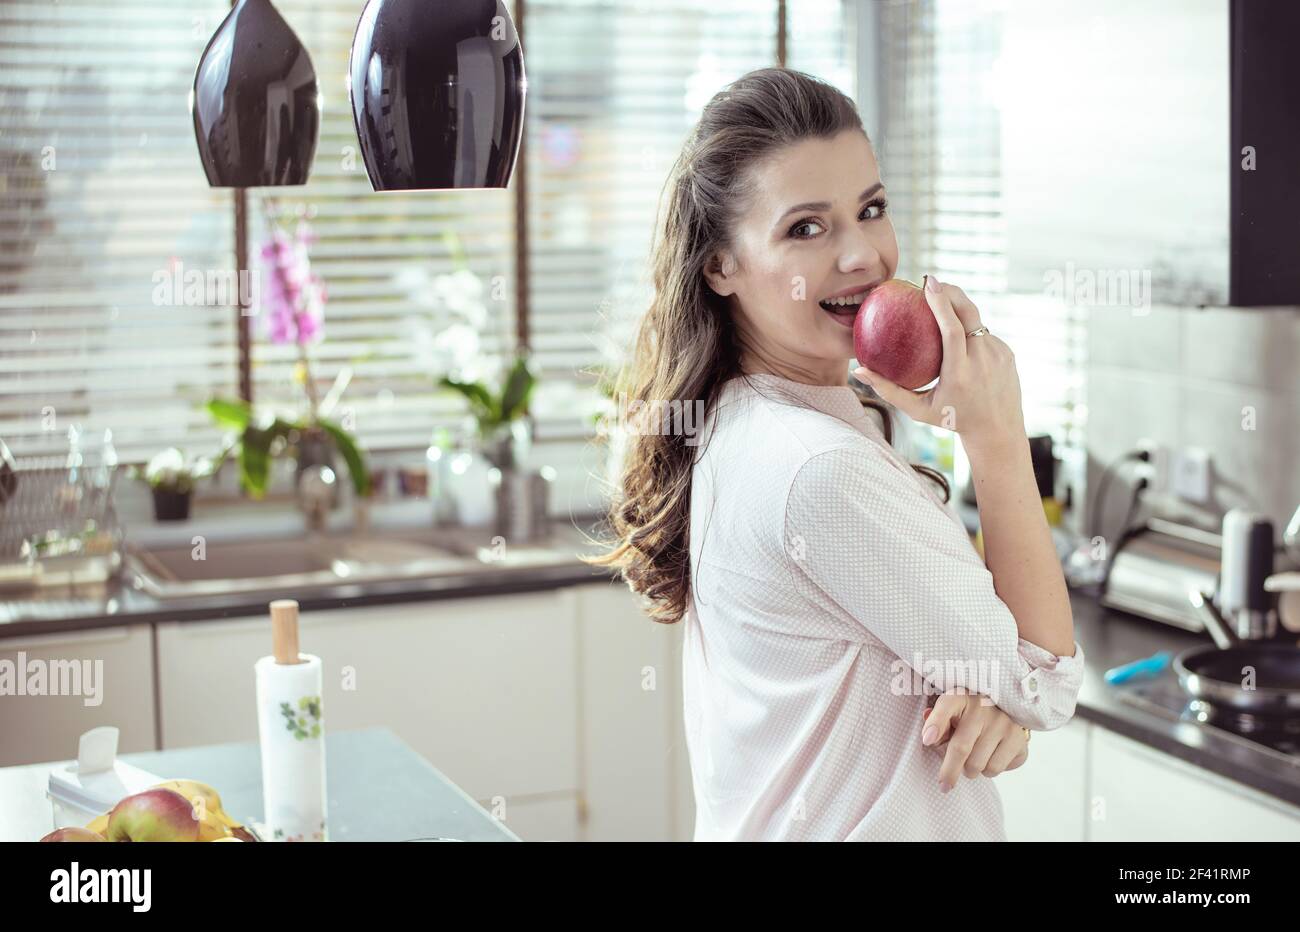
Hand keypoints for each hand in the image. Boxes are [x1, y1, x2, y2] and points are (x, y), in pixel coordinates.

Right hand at [854, 275, 1026, 450]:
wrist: (998, 431)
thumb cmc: (951, 420)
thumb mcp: (918, 410)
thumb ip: (888, 390)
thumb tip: (859, 370)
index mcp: (961, 373)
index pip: (952, 329)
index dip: (941, 303)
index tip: (929, 283)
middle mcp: (983, 361)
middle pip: (969, 313)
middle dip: (951, 291)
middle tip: (931, 282)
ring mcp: (999, 355)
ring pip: (977, 322)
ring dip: (959, 310)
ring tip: (940, 302)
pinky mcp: (1007, 353)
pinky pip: (984, 334)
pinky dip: (969, 330)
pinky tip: (957, 331)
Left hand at [921, 687, 1029, 791]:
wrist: (1004, 711)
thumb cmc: (967, 716)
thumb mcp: (949, 714)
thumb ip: (936, 725)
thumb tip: (929, 737)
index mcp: (960, 697)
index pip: (947, 706)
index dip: (935, 723)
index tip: (926, 740)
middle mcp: (983, 708)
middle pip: (960, 748)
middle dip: (949, 772)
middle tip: (944, 785)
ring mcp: (1004, 723)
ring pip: (978, 764)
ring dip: (970, 770)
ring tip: (972, 758)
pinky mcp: (1019, 739)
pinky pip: (996, 769)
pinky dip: (988, 771)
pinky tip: (989, 758)